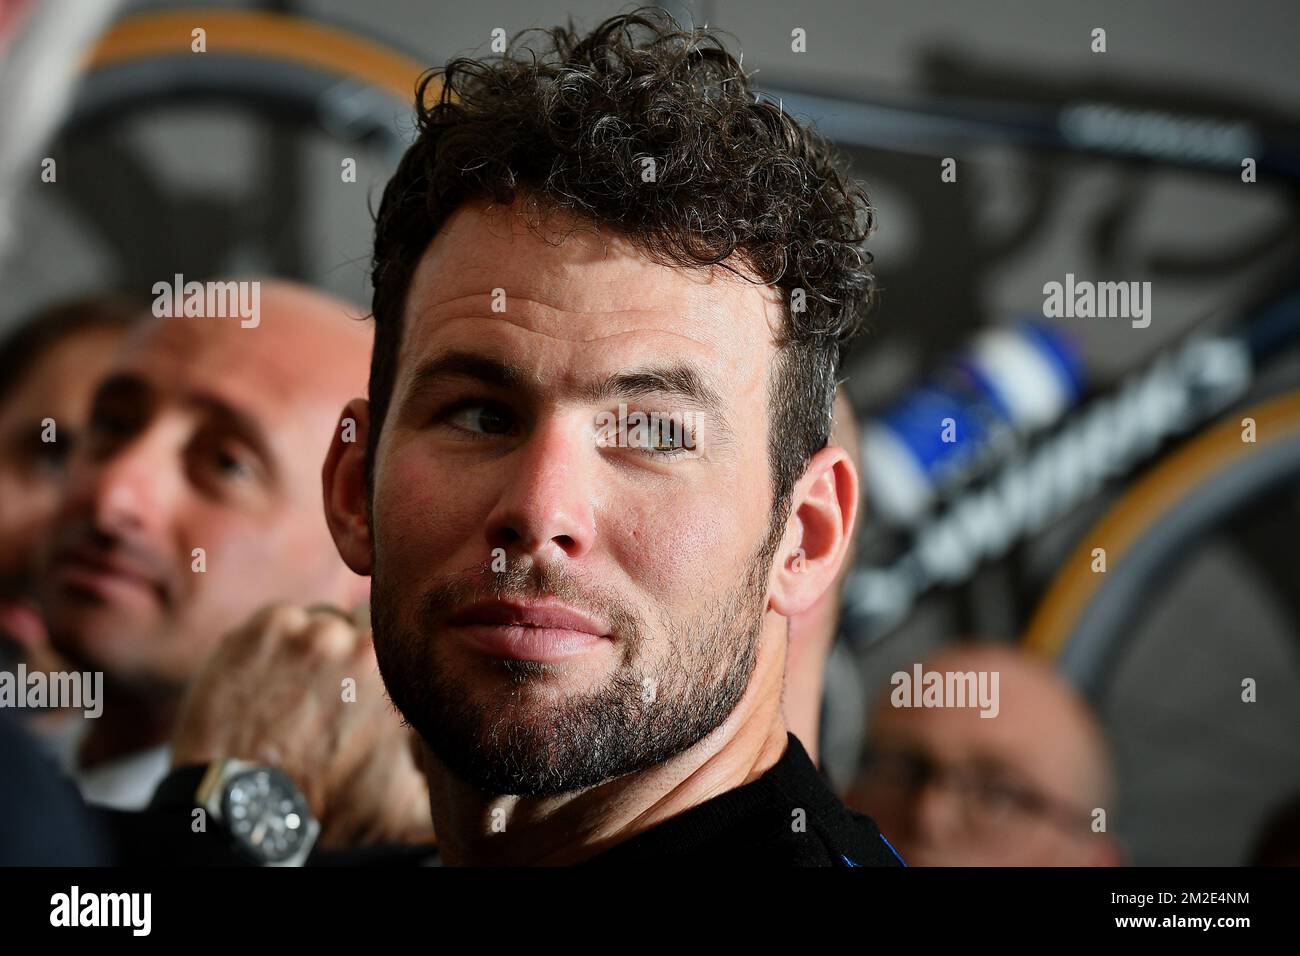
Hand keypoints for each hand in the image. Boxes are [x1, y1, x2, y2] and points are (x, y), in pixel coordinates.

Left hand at [171, 604, 434, 848]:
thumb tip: (480, 754)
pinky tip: (272, 682)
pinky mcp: (264, 626)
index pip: (413, 638)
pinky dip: (280, 644)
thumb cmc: (327, 814)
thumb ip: (450, 769)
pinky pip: (286, 619)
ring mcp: (309, 630)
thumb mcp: (410, 808)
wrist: (241, 815)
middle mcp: (360, 644)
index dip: (395, 659)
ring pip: (326, 621)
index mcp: (402, 677)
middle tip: (337, 690)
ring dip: (318, 647)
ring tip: (299, 691)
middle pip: (369, 623)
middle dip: (357, 649)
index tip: (377, 683)